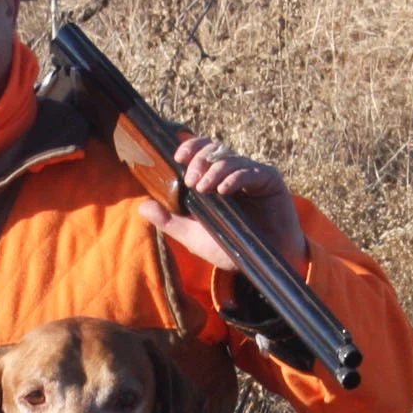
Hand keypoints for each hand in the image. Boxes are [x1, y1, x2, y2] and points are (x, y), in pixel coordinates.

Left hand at [137, 134, 308, 271]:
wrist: (263, 264)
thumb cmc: (231, 248)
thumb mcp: (195, 236)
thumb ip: (170, 221)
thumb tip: (143, 206)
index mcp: (216, 179)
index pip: (202, 152)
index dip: (191, 148)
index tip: (178, 157)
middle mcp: (234, 172)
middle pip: (215, 150)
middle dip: (199, 161)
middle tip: (191, 180)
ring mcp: (252, 175)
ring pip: (230, 158)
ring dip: (214, 170)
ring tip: (204, 188)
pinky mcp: (269, 181)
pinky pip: (251, 171)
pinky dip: (236, 177)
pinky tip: (224, 189)